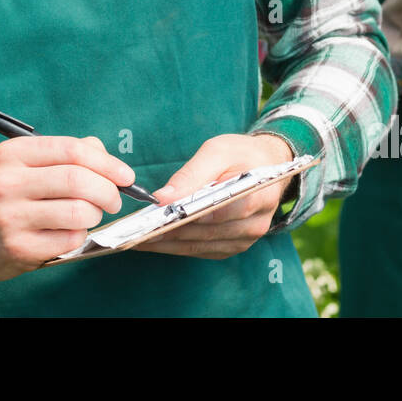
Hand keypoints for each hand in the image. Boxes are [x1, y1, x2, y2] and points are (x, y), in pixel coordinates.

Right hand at [0, 135, 135, 283]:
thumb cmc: (5, 192)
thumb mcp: (23, 162)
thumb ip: (66, 152)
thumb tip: (106, 157)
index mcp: (11, 153)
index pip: (71, 150)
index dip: (106, 162)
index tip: (125, 175)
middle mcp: (7, 183)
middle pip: (78, 180)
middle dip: (108, 190)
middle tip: (115, 198)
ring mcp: (11, 217)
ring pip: (79, 212)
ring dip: (96, 214)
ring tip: (91, 214)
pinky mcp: (19, 248)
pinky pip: (70, 239)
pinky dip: (81, 234)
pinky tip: (70, 231)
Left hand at [131, 133, 293, 259]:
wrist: (268, 166)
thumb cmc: (242, 154)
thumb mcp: (218, 150)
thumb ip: (192, 173)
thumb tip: (163, 198)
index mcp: (257, 195)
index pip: (218, 212)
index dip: (184, 217)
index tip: (153, 218)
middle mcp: (254, 223)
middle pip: (204, 232)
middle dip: (168, 232)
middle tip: (134, 231)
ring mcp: (245, 239)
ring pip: (200, 245)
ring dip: (167, 244)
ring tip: (137, 238)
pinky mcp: (234, 246)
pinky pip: (202, 250)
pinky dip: (177, 246)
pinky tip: (156, 240)